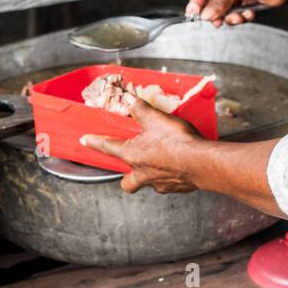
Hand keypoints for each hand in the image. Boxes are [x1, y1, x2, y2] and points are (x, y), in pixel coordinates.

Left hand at [80, 95, 203, 194]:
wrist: (202, 162)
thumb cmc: (177, 142)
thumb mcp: (156, 118)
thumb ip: (140, 109)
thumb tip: (129, 100)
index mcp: (133, 155)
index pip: (108, 147)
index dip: (95, 142)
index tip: (85, 141)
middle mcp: (143, 173)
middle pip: (128, 182)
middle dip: (127, 178)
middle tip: (132, 168)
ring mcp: (160, 183)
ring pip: (149, 184)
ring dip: (151, 176)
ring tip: (160, 165)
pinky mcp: (177, 187)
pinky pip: (169, 185)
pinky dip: (172, 176)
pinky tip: (179, 167)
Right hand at [188, 0, 287, 26]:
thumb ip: (217, 3)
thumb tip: (205, 15)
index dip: (197, 0)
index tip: (193, 14)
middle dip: (215, 11)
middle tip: (215, 21)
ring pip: (225, 7)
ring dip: (229, 15)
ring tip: (236, 18)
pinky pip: (236, 11)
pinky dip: (240, 15)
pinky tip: (247, 14)